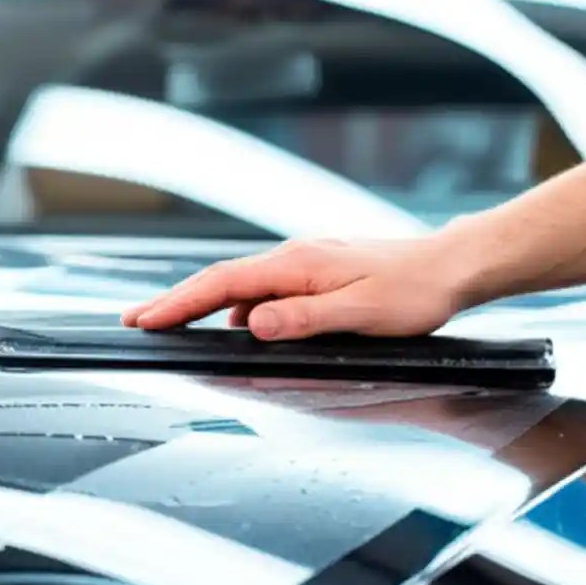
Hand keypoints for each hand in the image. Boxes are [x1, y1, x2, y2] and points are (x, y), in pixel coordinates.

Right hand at [121, 238, 474, 340]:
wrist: (451, 265)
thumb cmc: (414, 291)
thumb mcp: (361, 313)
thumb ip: (304, 319)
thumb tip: (252, 324)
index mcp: (298, 265)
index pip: (223, 284)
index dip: (179, 303)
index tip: (145, 319)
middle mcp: (294, 258)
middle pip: (220, 280)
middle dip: (174, 301)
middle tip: (134, 320)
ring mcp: (305, 264)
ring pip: (240, 286)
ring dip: (203, 305)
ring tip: (171, 324)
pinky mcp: (316, 273)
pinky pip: (264, 290)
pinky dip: (236, 307)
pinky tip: (233, 326)